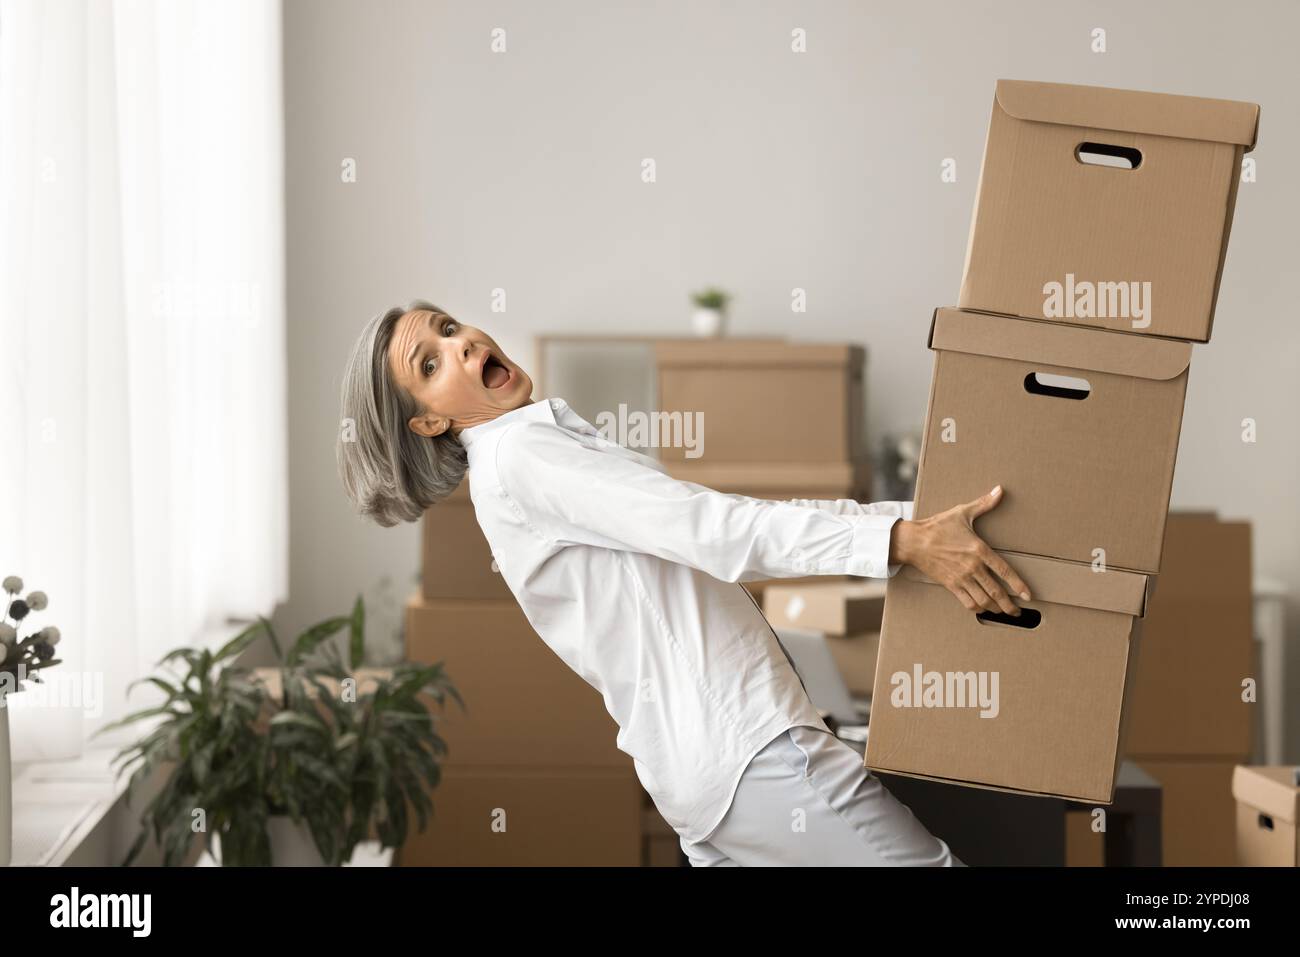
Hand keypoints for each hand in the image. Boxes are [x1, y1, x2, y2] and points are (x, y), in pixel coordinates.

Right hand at [888, 486, 1030, 615]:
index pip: (1004, 571)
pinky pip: (967, 602)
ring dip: (995, 609)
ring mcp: (961, 577)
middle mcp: (972, 566)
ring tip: (1002, 612)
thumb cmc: (937, 526)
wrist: (914, 541)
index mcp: (979, 549)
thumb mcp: (962, 512)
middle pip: (996, 591)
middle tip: (1017, 612)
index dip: (1018, 585)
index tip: (1027, 595)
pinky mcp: (950, 584)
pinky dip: (977, 608)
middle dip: (1009, 605)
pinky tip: (982, 609)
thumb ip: (984, 504)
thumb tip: (1000, 490)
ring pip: (983, 600)